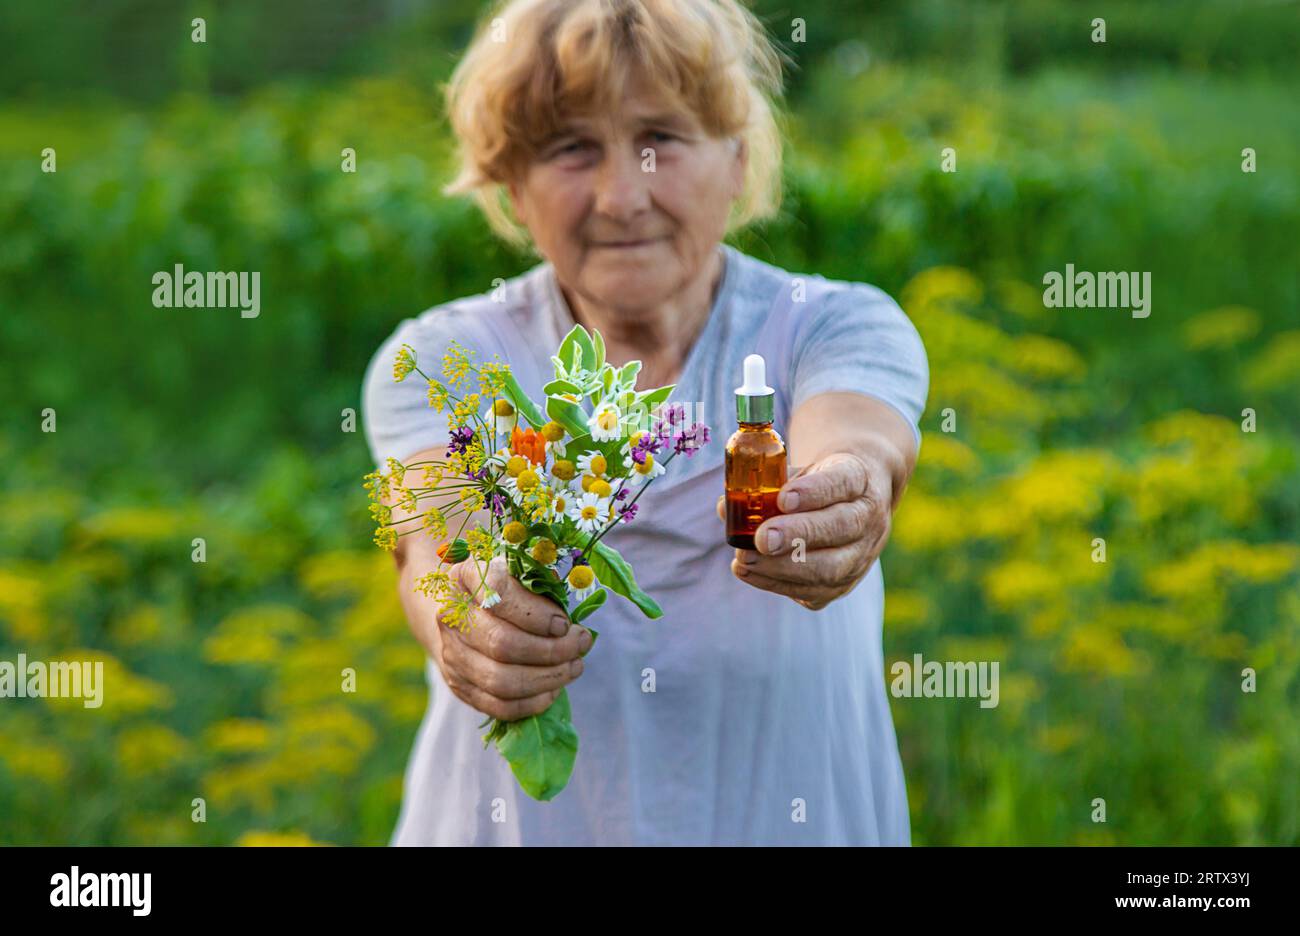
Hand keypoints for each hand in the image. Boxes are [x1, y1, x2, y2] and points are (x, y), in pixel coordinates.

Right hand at [429, 555, 591, 720]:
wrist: (461, 612)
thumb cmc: (501, 588)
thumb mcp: (517, 571)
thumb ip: (540, 587)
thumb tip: (567, 623)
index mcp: (465, 578)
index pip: (498, 596)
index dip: (536, 614)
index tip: (564, 622)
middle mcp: (451, 618)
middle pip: (503, 644)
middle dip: (552, 649)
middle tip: (581, 643)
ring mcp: (452, 655)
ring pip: (501, 680)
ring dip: (547, 678)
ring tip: (574, 666)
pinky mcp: (460, 686)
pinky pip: (498, 706)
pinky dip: (532, 702)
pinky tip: (554, 689)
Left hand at [716, 452, 892, 610]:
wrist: (857, 499)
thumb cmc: (818, 481)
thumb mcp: (799, 471)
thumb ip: (765, 486)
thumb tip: (725, 509)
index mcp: (860, 478)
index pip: (843, 482)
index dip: (814, 492)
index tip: (783, 498)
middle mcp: (870, 518)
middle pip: (842, 528)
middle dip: (799, 536)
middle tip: (762, 539)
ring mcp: (862, 555)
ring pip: (831, 568)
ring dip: (783, 567)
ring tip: (744, 560)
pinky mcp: (845, 584)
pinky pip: (815, 592)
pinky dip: (779, 584)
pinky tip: (751, 573)